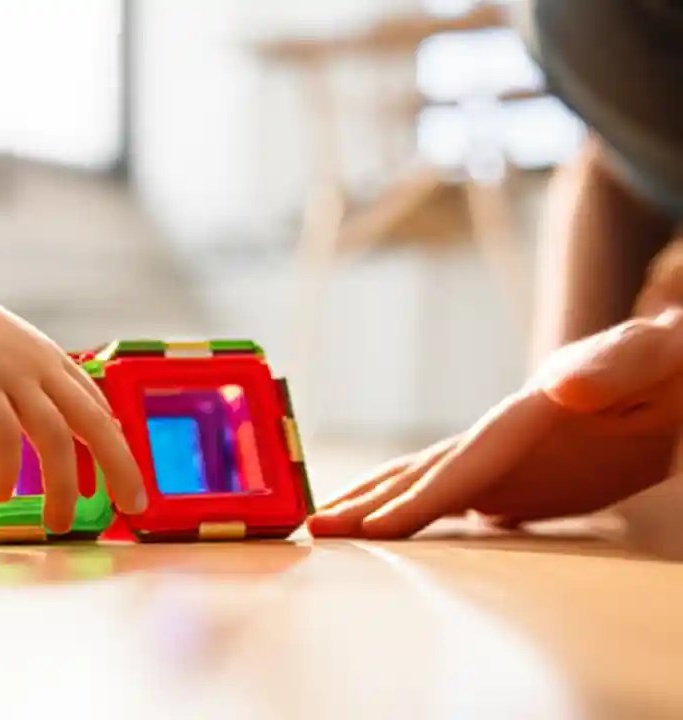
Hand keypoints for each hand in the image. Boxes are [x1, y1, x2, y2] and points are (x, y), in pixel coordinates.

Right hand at [0, 278, 145, 532]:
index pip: (98, 409)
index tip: (125, 481)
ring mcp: (10, 374)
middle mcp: (41, 367)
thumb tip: (39, 419)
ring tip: (57, 523)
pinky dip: (7, 470)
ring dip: (62, 487)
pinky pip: (3, 436)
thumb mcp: (6, 350)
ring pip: (55, 437)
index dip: (117, 448)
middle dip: (120, 469)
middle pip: (96, 423)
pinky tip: (1, 494)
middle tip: (132, 506)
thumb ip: (28, 381)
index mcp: (51, 360)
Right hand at [309, 308, 682, 538]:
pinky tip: (402, 528)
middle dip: (367, 501)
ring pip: (431, 481)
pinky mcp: (526, 475)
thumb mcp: (652, 354)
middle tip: (314, 529)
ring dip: (379, 503)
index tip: (372, 528)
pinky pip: (462, 499)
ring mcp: (510, 456)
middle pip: (423, 470)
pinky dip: (423, 514)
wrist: (672, 365)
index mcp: (527, 413)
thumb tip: (560, 390)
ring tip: (334, 525)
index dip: (416, 497)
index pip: (462, 464)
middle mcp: (503, 435)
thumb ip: (611, 367)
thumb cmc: (669, 355)